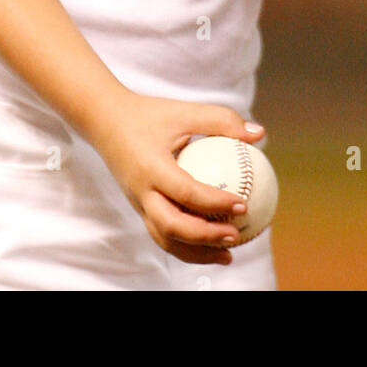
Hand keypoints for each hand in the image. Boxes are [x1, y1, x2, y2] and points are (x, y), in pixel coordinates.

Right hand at [90, 88, 266, 265]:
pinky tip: (211, 245)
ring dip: (196, 252)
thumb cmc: (150, 114)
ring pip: (164, 239)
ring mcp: (138, 204)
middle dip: (204, 238)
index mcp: (151, 167)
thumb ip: (221, 121)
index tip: (242, 205)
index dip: (214, 202)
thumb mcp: (185, 111)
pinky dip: (185, 245)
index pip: (185, 192)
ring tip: (228, 255)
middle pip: (171, 226)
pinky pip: (162, 234)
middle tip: (235, 237)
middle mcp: (142, 192)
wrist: (106, 121)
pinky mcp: (139, 209)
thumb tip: (260, 134)